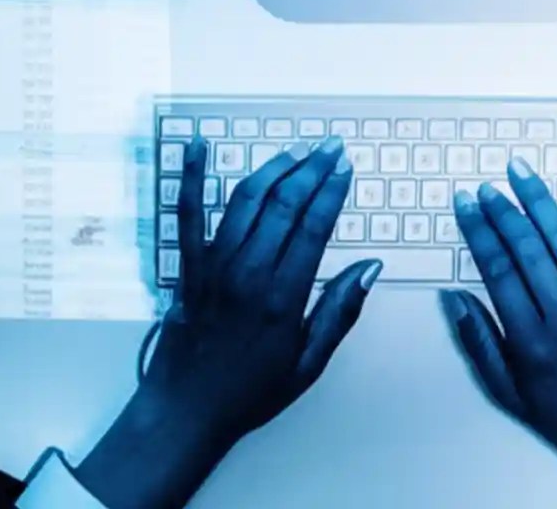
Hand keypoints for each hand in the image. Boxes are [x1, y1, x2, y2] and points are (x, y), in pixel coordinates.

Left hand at [76, 136, 382, 508]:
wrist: (186, 410)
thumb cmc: (251, 391)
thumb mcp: (309, 363)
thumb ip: (340, 311)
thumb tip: (370, 267)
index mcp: (283, 297)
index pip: (314, 226)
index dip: (332, 190)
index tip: (346, 167)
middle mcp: (248, 273)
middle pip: (284, 205)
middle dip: (311, 169)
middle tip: (329, 147)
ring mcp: (213, 267)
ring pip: (245, 200)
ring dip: (272, 168)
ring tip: (294, 150)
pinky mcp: (186, 268)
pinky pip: (186, 214)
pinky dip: (190, 177)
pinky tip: (195, 145)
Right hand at [443, 158, 556, 508]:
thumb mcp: (509, 392)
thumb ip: (479, 343)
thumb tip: (454, 298)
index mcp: (532, 341)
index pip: (497, 270)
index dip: (477, 231)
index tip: (464, 205)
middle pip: (527, 248)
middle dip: (501, 210)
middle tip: (484, 186)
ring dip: (540, 199)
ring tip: (519, 170)